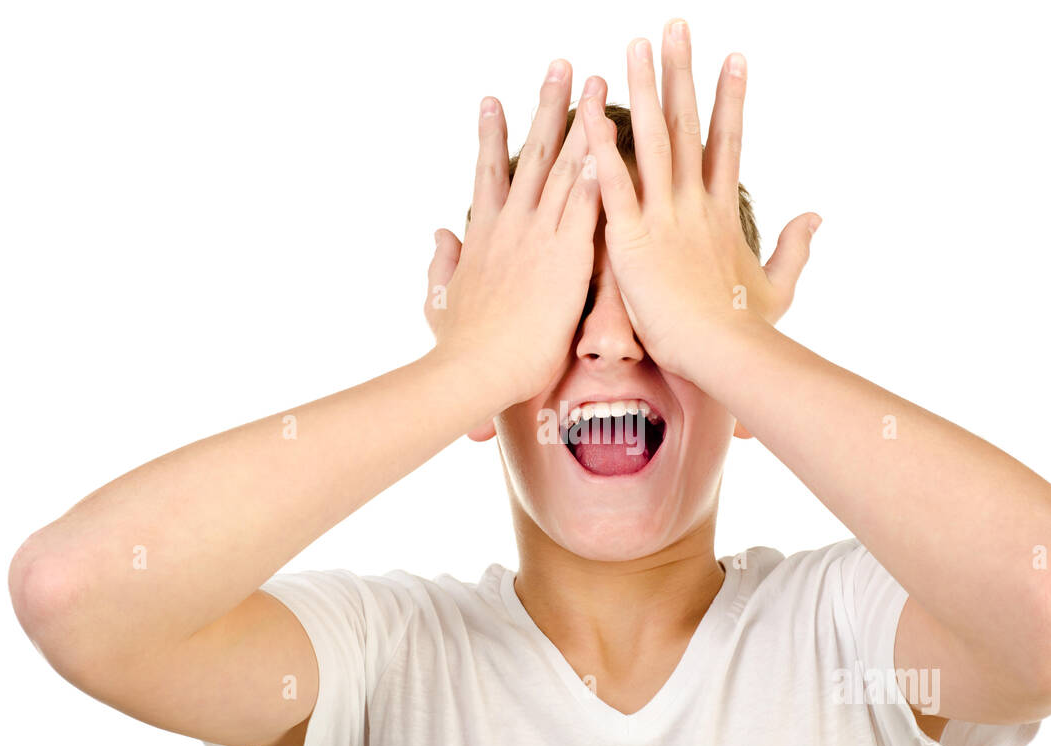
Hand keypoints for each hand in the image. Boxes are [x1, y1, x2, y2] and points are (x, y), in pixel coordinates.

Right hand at [424, 65, 604, 409]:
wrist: (476, 371)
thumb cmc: (459, 349)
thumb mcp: (438, 301)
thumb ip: (442, 264)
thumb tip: (440, 234)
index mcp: (482, 237)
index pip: (489, 173)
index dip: (491, 135)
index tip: (493, 100)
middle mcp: (511, 226)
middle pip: (533, 153)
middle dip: (548, 107)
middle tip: (560, 68)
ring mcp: (539, 237)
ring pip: (565, 167)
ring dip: (582, 121)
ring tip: (594, 82)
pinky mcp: (567, 257)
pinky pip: (588, 204)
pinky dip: (600, 169)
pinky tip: (612, 137)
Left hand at [580, 21, 820, 379]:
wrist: (723, 353)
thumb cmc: (747, 330)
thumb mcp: (780, 285)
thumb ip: (796, 247)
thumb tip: (816, 216)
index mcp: (722, 213)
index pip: (727, 141)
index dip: (730, 98)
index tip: (733, 58)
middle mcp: (693, 204)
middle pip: (688, 124)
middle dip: (682, 72)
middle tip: (675, 27)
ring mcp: (663, 217)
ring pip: (653, 140)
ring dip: (643, 89)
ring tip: (635, 44)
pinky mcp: (631, 238)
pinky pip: (613, 182)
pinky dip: (600, 146)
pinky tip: (590, 110)